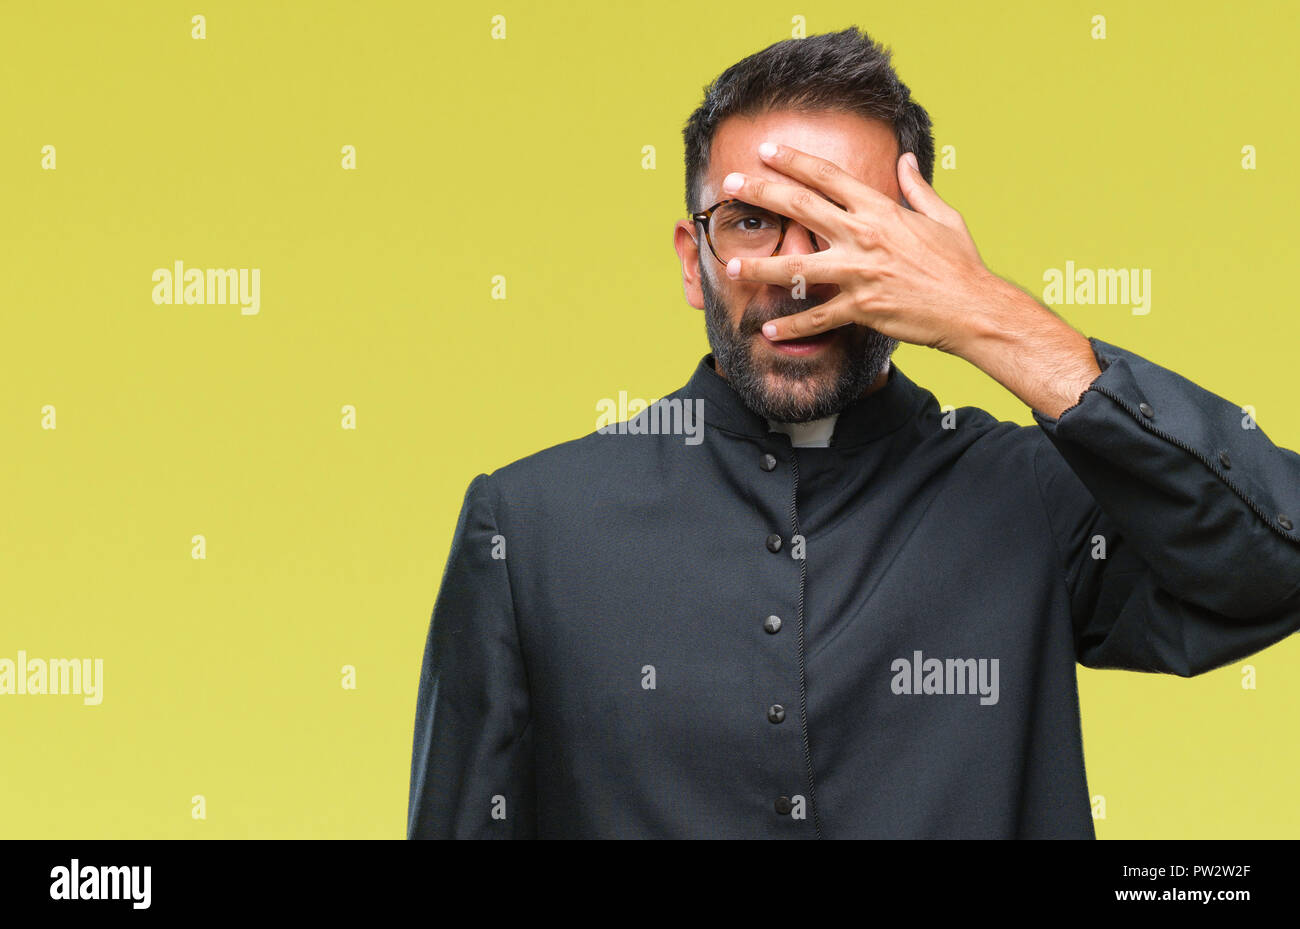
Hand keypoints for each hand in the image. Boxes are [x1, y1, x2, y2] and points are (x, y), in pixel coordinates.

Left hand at [719, 142, 997, 355]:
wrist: (972, 308)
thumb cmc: (960, 263)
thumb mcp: (943, 217)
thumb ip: (916, 187)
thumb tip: (904, 159)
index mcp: (881, 210)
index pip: (828, 176)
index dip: (794, 161)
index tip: (766, 150)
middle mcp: (864, 236)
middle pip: (801, 208)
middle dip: (762, 193)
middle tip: (730, 185)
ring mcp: (859, 273)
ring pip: (798, 267)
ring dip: (761, 268)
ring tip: (731, 267)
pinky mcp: (861, 308)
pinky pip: (817, 317)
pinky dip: (791, 325)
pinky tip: (768, 330)